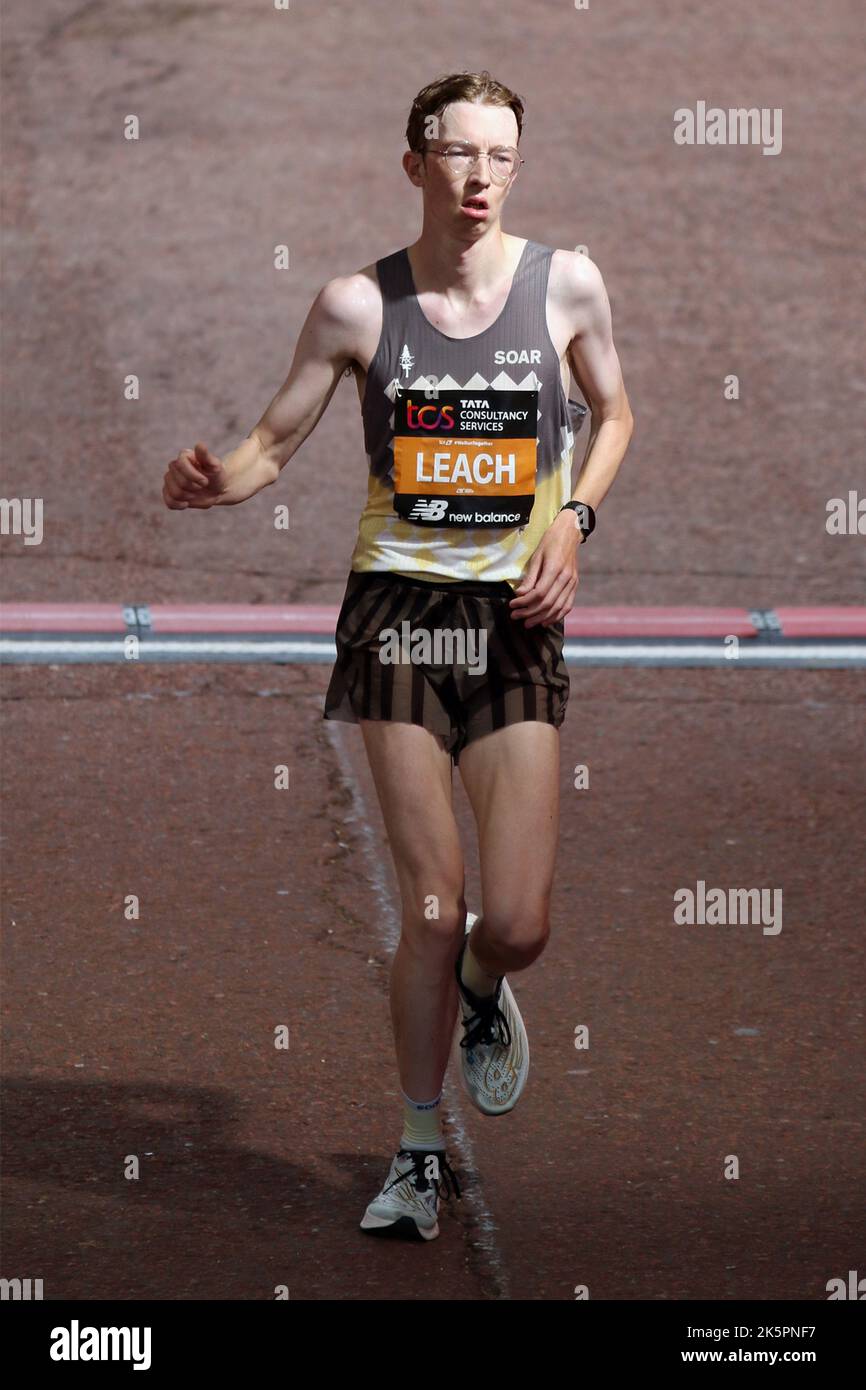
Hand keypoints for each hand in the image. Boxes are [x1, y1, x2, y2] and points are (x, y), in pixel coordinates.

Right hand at [162, 443, 226, 508]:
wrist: (217, 488)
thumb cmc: (216, 475)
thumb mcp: (215, 465)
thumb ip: (206, 456)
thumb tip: (199, 445)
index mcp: (184, 456)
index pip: (181, 465)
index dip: (194, 476)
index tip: (205, 481)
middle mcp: (174, 466)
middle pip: (179, 482)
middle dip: (194, 488)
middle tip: (202, 486)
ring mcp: (170, 480)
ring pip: (174, 493)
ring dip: (188, 497)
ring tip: (196, 494)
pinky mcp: (169, 492)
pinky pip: (169, 501)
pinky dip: (178, 505)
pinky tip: (187, 503)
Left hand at [509, 510, 580, 627]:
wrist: (569, 534)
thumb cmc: (550, 542)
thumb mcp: (536, 556)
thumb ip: (530, 577)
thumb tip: (520, 594)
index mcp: (555, 569)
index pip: (538, 593)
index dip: (524, 602)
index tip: (512, 604)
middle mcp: (566, 578)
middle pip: (547, 603)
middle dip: (530, 612)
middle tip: (516, 616)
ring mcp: (572, 583)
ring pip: (557, 607)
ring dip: (541, 618)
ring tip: (528, 623)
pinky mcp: (575, 585)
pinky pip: (567, 605)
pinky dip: (557, 616)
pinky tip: (546, 621)